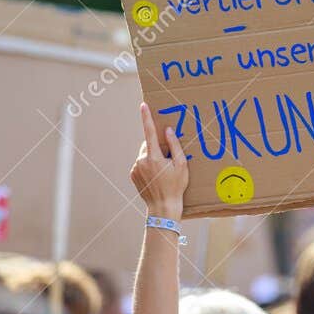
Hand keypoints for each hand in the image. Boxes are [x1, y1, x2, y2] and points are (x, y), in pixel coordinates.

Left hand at [130, 103, 187, 218]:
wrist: (162, 208)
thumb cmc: (176, 187)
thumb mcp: (181, 165)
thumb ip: (175, 146)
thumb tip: (168, 131)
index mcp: (154, 157)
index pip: (149, 132)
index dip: (147, 118)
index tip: (143, 105)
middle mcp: (141, 161)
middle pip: (148, 144)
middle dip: (157, 147)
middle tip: (168, 159)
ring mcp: (135, 168)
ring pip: (144, 154)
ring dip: (153, 157)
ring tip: (162, 172)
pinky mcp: (132, 174)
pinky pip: (140, 163)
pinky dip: (147, 165)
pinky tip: (156, 176)